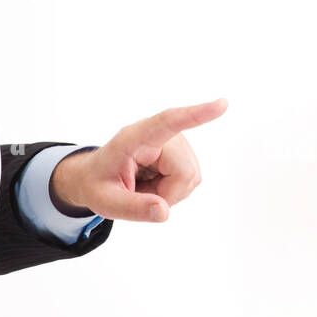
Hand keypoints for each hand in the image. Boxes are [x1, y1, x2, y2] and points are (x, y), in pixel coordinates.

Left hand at [50, 98, 226, 221]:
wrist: (94, 177)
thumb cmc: (98, 184)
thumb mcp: (105, 201)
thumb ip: (132, 208)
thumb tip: (164, 211)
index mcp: (134, 138)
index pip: (168, 122)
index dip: (196, 115)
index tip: (221, 105)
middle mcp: (159, 134)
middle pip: (185, 172)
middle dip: (167, 194)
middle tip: (138, 193)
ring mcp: (174, 142)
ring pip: (191, 177)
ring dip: (169, 192)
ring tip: (144, 186)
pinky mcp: (182, 151)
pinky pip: (191, 179)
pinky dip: (174, 190)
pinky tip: (155, 184)